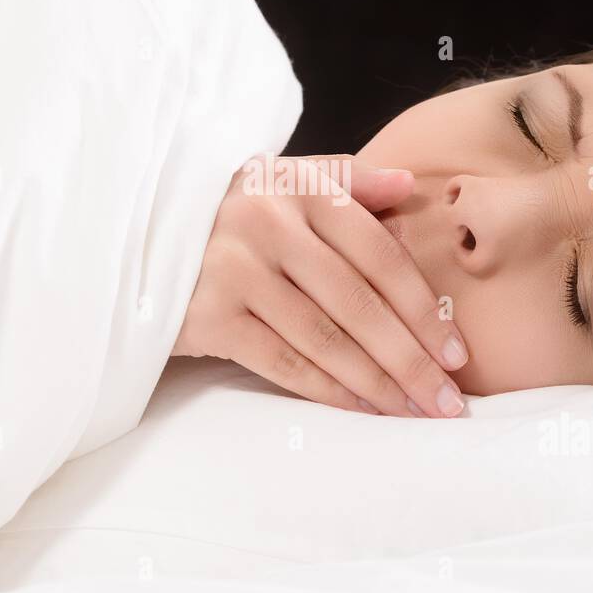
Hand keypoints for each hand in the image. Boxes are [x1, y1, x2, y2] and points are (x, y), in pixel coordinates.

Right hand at [173, 154, 467, 416]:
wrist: (135, 234)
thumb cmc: (225, 211)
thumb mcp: (281, 180)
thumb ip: (347, 180)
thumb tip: (409, 186)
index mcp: (297, 190)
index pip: (378, 254)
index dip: (422, 308)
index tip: (457, 352)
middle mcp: (268, 227)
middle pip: (359, 304)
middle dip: (411, 359)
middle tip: (447, 400)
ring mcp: (235, 272)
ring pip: (325, 339)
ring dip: (377, 384)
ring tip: (413, 412)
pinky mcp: (208, 316)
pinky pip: (283, 362)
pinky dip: (327, 391)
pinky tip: (361, 409)